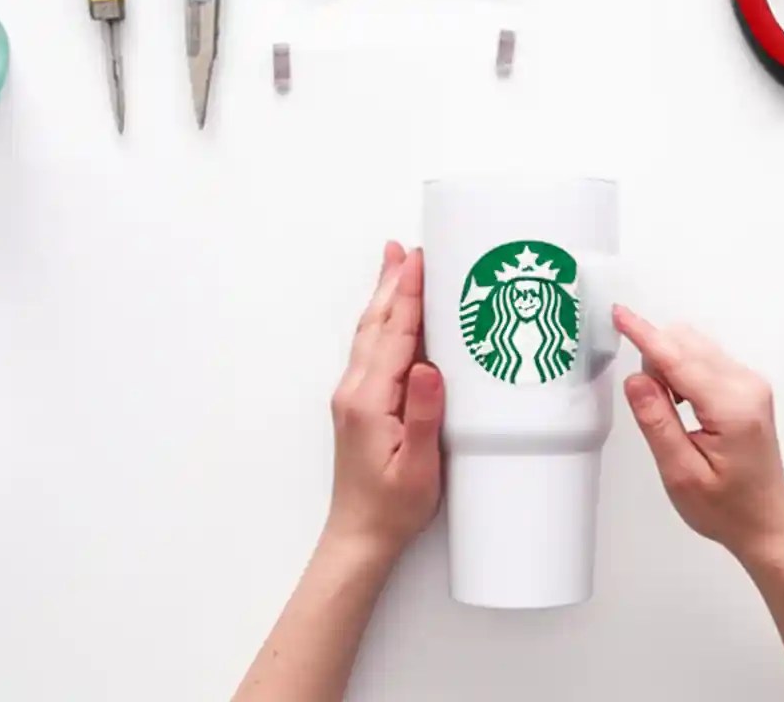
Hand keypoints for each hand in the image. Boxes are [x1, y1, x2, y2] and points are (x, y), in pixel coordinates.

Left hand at [325, 242, 444, 558]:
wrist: (359, 537)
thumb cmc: (391, 508)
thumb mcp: (418, 467)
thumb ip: (424, 415)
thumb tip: (429, 367)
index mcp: (370, 401)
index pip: (394, 335)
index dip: (408, 294)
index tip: (419, 259)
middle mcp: (355, 391)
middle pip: (377, 324)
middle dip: (393, 283)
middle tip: (406, 246)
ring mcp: (353, 396)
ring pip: (371, 333)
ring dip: (384, 296)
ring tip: (394, 262)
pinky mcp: (359, 404)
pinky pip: (372, 350)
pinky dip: (383, 321)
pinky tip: (391, 315)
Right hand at [613, 305, 783, 561]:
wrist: (767, 523)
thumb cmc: (725, 509)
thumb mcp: (681, 474)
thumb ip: (657, 422)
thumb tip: (635, 378)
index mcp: (732, 407)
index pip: (678, 359)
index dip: (644, 335)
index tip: (618, 313)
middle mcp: (746, 384)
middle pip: (686, 342)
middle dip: (655, 360)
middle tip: (652, 411)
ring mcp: (750, 382)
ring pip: (694, 346)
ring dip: (668, 365)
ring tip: (669, 413)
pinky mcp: (747, 386)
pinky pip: (704, 358)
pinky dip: (681, 371)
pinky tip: (682, 406)